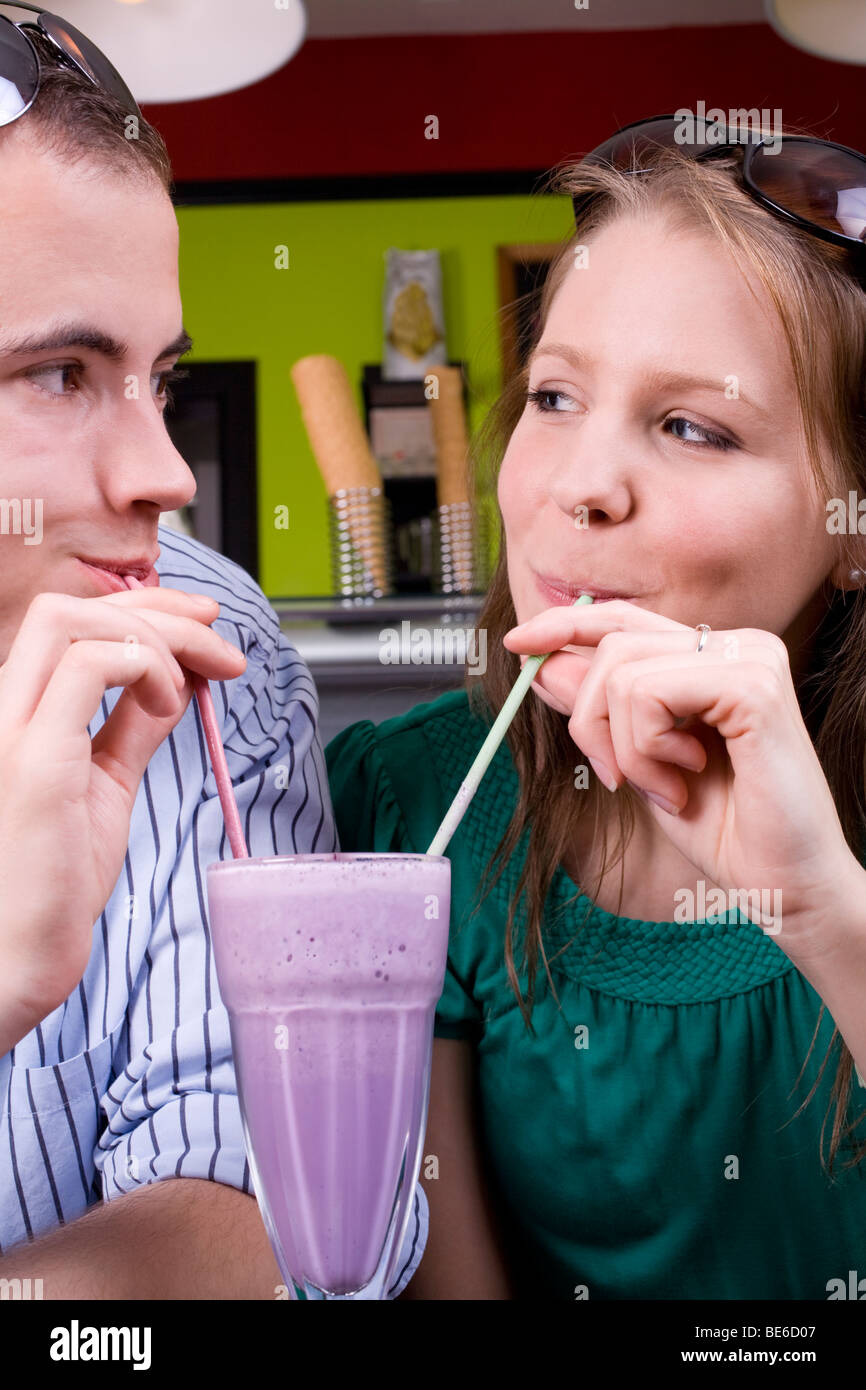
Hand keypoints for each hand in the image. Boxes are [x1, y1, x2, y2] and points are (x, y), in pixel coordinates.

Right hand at [0, 587, 245, 1050]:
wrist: (12, 956)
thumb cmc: (50, 883)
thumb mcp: (103, 785)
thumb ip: (131, 729)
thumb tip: (174, 686)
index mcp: (14, 712)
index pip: (69, 622)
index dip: (140, 609)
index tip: (201, 626)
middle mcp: (1, 709)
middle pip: (70, 609)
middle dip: (157, 608)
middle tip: (219, 636)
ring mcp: (10, 729)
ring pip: (76, 621)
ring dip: (158, 636)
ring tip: (201, 680)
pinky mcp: (34, 758)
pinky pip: (92, 667)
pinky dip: (147, 667)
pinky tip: (171, 704)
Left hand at [504, 601, 861, 963]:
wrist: (782, 882)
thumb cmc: (724, 827)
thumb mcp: (641, 759)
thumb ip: (601, 708)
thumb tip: (543, 661)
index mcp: (714, 656)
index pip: (625, 619)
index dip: (565, 625)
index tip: (516, 644)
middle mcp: (737, 644)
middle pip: (612, 646)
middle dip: (589, 720)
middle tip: (617, 778)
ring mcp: (751, 658)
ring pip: (623, 673)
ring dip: (624, 747)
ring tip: (664, 787)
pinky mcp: (754, 684)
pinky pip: (649, 695)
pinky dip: (647, 750)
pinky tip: (685, 781)